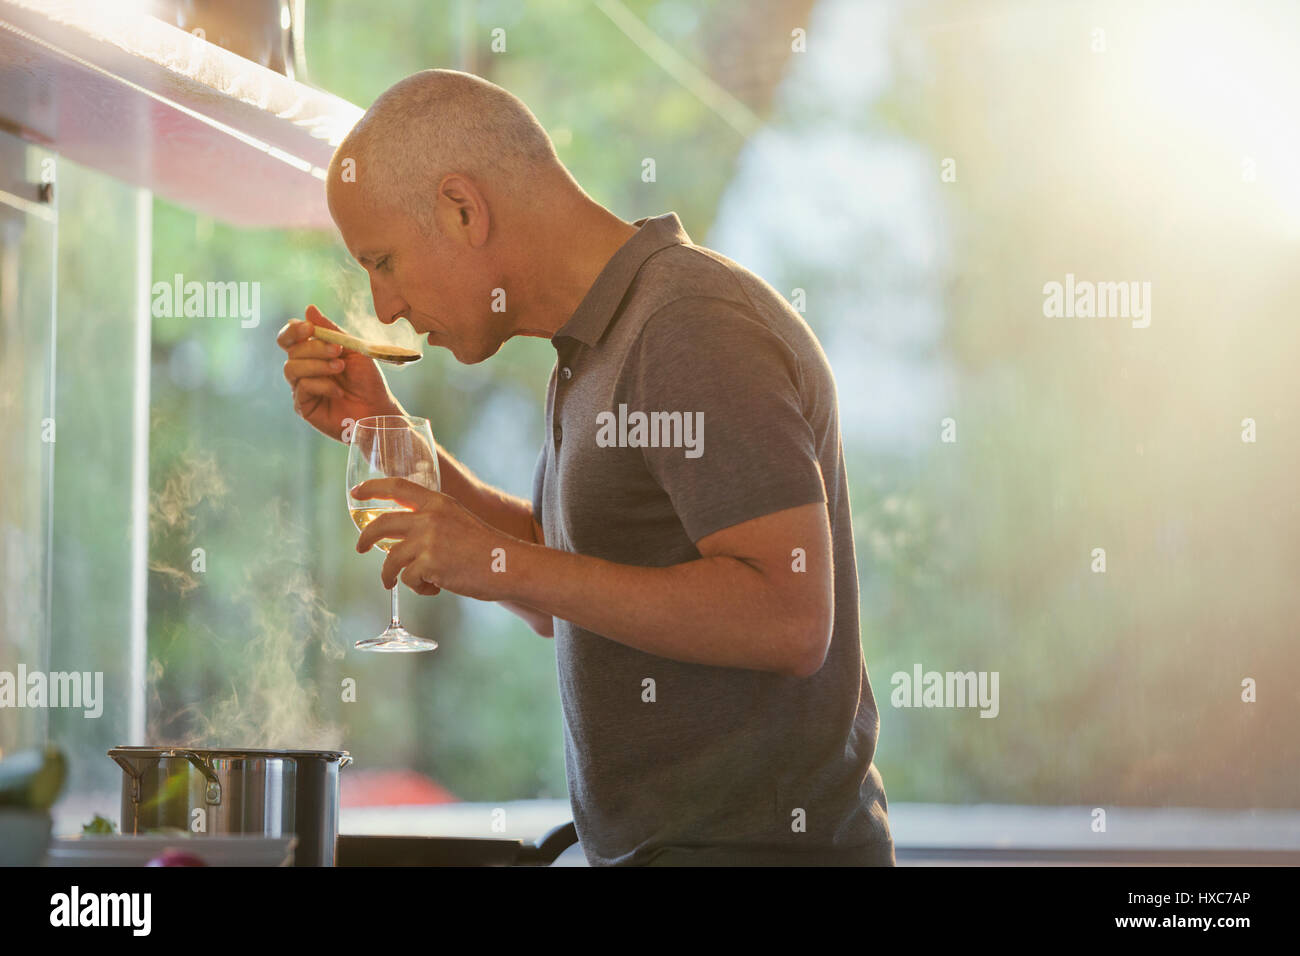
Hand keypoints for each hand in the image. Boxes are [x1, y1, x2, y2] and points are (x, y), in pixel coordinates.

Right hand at [278, 305, 403, 441]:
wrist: (378, 409)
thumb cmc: (367, 380)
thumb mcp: (352, 350)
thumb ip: (331, 330)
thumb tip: (309, 309)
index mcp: (312, 353)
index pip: (289, 338)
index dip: (294, 330)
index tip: (310, 328)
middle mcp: (303, 369)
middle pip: (291, 351)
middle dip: (314, 348)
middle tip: (337, 352)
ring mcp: (301, 388)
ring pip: (291, 368)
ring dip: (318, 365)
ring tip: (340, 368)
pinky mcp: (303, 406)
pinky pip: (302, 388)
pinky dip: (322, 385)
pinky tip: (338, 391)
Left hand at [351, 478, 513, 600]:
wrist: (509, 565)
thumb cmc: (487, 549)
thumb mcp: (459, 521)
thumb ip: (433, 522)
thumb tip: (403, 539)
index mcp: (438, 502)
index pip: (397, 486)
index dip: (373, 488)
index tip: (356, 493)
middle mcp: (430, 517)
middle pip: (382, 523)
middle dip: (365, 538)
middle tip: (361, 548)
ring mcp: (428, 541)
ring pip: (391, 559)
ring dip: (389, 574)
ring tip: (393, 584)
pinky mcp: (429, 564)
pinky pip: (408, 579)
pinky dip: (417, 588)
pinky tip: (434, 588)